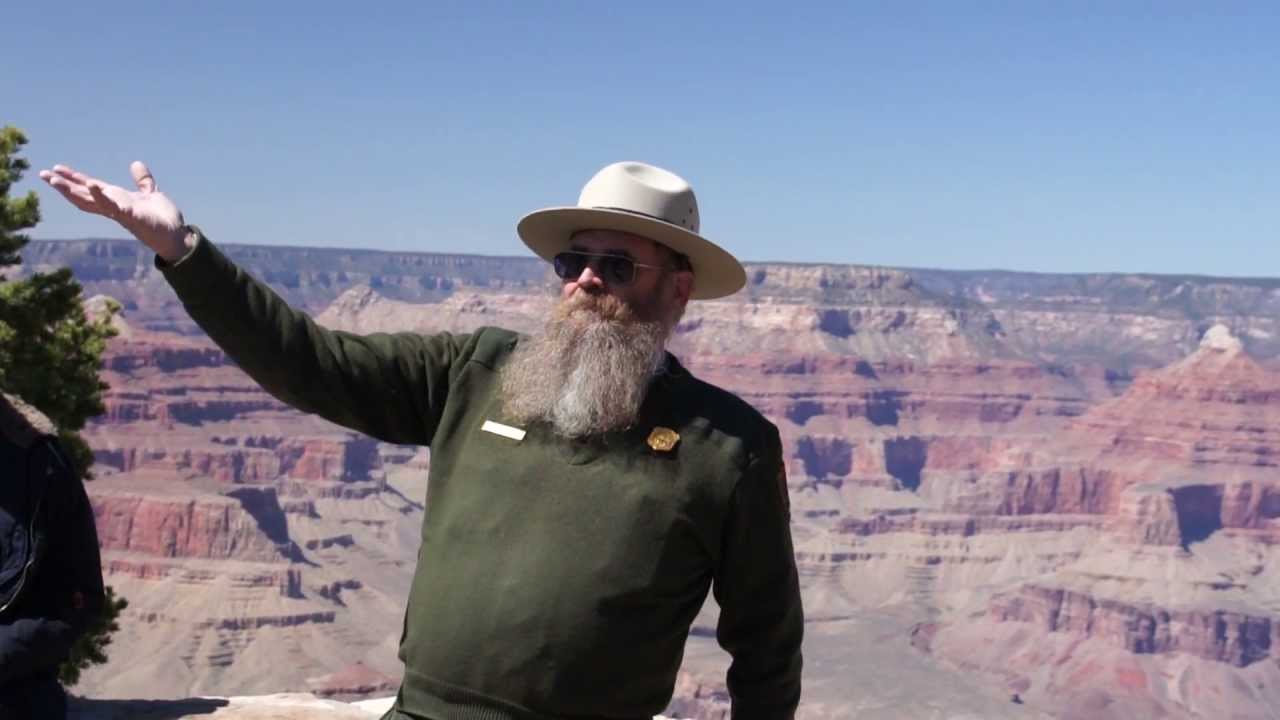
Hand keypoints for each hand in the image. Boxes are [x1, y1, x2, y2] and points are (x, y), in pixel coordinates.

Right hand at [39, 161, 191, 261]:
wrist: (177, 235)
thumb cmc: (162, 218)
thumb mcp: (151, 193)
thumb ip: (142, 181)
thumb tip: (136, 164)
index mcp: (116, 199)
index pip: (89, 187)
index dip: (73, 178)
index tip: (55, 168)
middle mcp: (114, 206)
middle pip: (82, 195)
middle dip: (63, 185)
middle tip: (43, 174)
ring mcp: (120, 212)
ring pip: (90, 201)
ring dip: (72, 190)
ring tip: (55, 179)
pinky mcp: (131, 216)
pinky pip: (113, 206)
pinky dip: (101, 196)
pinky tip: (92, 185)